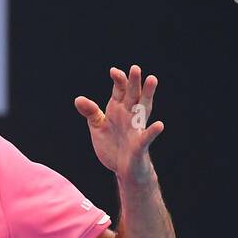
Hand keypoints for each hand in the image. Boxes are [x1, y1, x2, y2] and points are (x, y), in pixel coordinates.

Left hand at [74, 64, 162, 182]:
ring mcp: (136, 129)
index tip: (113, 71)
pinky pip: (147, 137)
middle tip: (135, 68)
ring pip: (144, 109)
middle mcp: (129, 115)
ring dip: (148, 95)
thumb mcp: (98, 127)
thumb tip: (78, 99)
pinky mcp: (140, 145)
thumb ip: (91, 112)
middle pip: (133, 95)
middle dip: (134, 82)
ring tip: (152, 79)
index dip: (118, 80)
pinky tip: (159, 125)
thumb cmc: (112, 145)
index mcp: (118, 109)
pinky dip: (152, 131)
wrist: (123, 169)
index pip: (120, 90)